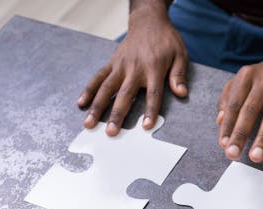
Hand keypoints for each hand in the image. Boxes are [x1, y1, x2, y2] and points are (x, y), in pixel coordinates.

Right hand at [77, 2, 187, 135]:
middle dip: (117, 114)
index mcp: (154, 69)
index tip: (146, 126)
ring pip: (106, 88)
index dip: (150, 110)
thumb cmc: (166, 42)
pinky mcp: (112, 63)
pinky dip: (89, 90)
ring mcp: (120, 65)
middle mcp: (135, 68)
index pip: (153, 94)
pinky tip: (81, 103)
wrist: (148, 21)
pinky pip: (98, 77)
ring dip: (97, 106)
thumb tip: (181, 93)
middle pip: (125, 95)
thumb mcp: (180, 55)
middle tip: (110, 132)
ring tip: (89, 123)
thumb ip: (179, 75)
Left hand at [216, 60, 262, 162]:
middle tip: (233, 153)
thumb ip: (227, 101)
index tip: (224, 143)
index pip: (234, 104)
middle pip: (250, 110)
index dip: (228, 125)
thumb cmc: (259, 79)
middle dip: (241, 134)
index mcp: (247, 76)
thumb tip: (220, 122)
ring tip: (256, 156)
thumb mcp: (240, 82)